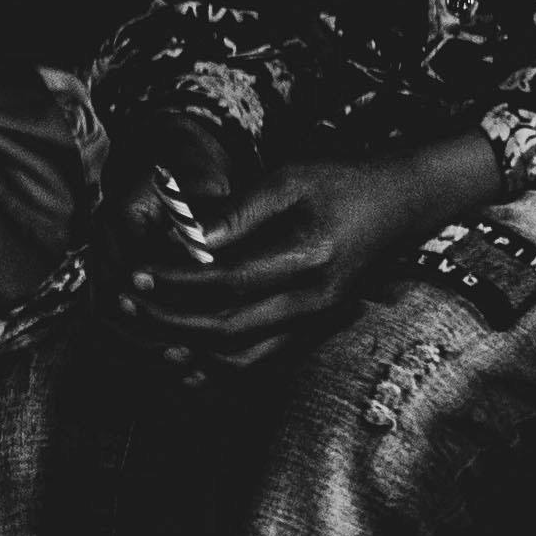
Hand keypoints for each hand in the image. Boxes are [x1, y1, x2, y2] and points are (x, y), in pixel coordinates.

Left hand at [120, 133, 507, 366]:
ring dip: (190, 348)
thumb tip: (184, 237)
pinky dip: (218, 359)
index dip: (176, 279)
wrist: (405, 201)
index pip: (227, 281)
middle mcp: (316, 300)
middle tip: (130, 300)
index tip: (137, 269)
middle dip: (170, 320)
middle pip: (229, 329)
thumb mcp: (290, 176)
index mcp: (310, 257)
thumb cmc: (345, 178)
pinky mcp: (316, 327)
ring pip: (243, 358)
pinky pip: (261, 359)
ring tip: (148, 326)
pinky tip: (183, 346)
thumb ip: (236, 211)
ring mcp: (319, 320)